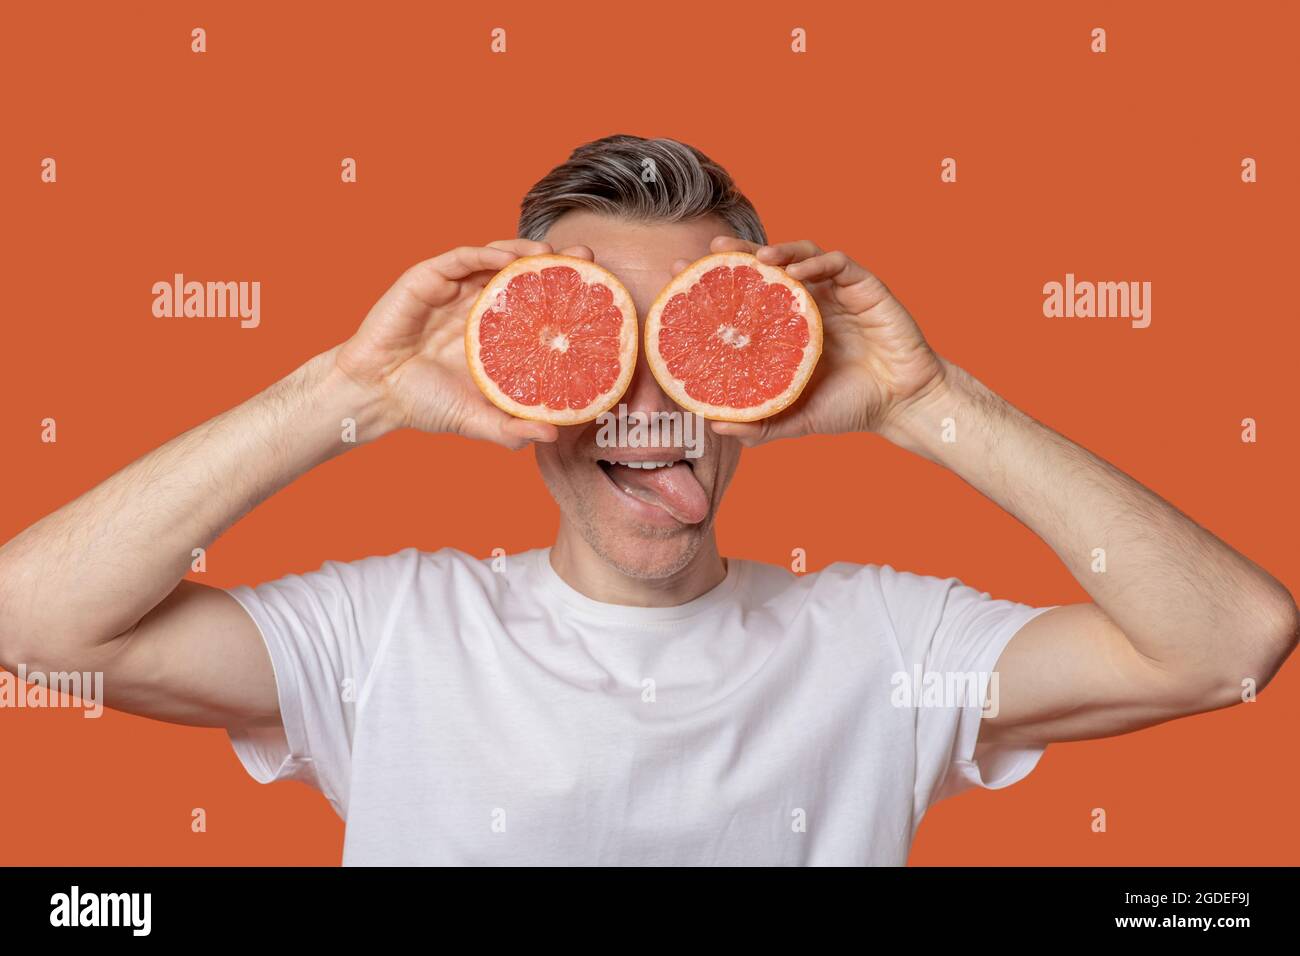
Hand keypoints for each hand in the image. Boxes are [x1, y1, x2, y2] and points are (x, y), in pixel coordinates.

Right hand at [336, 240, 592, 449]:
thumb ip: (513, 428)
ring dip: (524, 251)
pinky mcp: (428, 279)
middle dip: (556, 262)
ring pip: (495, 258)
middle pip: (523, 274)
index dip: (565, 294)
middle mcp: (478, 305)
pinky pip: (461, 258)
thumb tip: (553, 434)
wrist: (375, 394)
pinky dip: (485, 254)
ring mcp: (453, 289)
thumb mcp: (478, 420)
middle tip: (586, 256)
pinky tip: (508, 259)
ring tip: (551, 254)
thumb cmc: (425, 404)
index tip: (598, 290)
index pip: (536, 304)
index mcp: (494, 332)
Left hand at [685, 237, 945, 445]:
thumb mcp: (797, 420)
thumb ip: (760, 422)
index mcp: (787, 326)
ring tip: (755, 258)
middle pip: (767, 266)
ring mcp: (835, 292)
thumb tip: (716, 426)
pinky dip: (816, 262)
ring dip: (777, 250)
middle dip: (737, 255)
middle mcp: (807, 303)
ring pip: (801, 255)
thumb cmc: (850, 408)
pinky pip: (838, 263)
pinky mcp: (864, 287)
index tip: (681, 277)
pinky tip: (797, 271)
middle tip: (708, 251)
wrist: (903, 405)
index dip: (715, 283)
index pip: (745, 295)